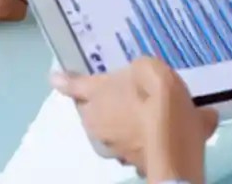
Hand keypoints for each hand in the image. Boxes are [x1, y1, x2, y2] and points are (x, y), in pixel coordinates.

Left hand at [52, 58, 218, 181]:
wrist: (175, 137)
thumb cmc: (153, 93)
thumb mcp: (143, 65)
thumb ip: (130, 71)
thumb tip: (127, 76)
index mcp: (92, 100)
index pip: (73, 87)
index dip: (67, 81)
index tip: (57, 78)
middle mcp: (95, 127)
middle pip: (93, 112)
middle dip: (103, 104)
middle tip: (123, 91)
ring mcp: (114, 149)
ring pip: (112, 132)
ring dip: (122, 124)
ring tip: (146, 113)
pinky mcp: (134, 164)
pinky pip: (134, 145)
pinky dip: (141, 139)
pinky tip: (159, 131)